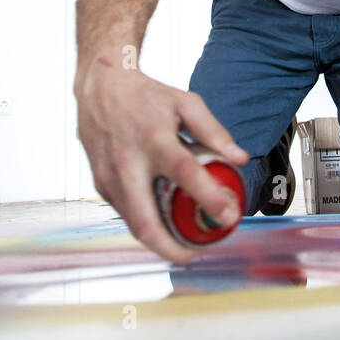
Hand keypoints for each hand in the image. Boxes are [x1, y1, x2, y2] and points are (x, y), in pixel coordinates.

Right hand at [75, 58, 249, 263]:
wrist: (100, 87)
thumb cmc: (145, 95)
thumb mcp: (185, 103)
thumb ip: (213, 131)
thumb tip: (239, 158)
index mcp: (154, 139)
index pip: (185, 174)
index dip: (209, 198)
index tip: (229, 215)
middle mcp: (127, 162)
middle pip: (146, 221)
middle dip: (173, 248)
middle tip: (198, 252)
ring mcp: (109, 177)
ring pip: (133, 225)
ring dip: (160, 241)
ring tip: (186, 243)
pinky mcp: (100, 184)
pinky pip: (125, 214)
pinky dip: (146, 225)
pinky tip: (165, 224)